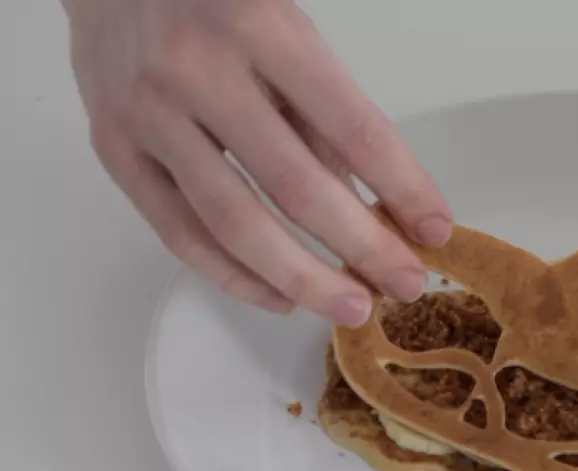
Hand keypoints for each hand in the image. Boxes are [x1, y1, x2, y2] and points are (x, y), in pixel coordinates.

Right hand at [63, 0, 450, 326]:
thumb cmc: (218, 4)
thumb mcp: (290, 34)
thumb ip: (327, 115)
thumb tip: (381, 206)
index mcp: (262, 30)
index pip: (353, 128)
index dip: (402, 188)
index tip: (436, 230)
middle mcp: (198, 72)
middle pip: (297, 187)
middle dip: (363, 247)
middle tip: (406, 285)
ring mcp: (148, 114)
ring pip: (235, 224)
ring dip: (303, 279)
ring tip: (352, 307)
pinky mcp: (114, 150)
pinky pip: (179, 234)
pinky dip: (234, 276)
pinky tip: (280, 297)